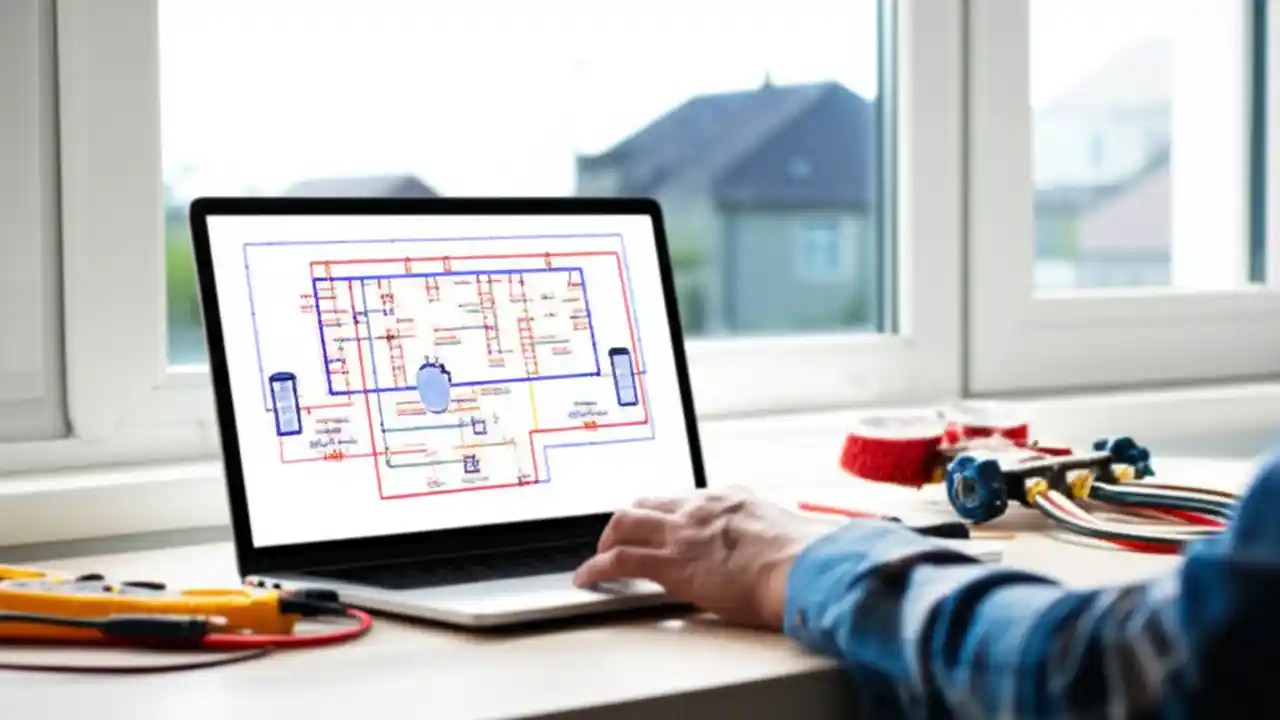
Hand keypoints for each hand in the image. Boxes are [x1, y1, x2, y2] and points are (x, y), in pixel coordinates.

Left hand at [572, 488, 835, 628]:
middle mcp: (700, 508)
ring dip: (609, 538)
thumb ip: (766, 537)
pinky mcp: (670, 563)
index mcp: (729, 499)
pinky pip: (620, 560)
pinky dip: (597, 568)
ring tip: (600, 555)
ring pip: (626, 523)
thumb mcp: (782, 533)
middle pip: (648, 502)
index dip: (667, 512)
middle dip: (630, 518)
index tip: (663, 521)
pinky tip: (587, 578)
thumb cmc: (804, 558)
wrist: (803, 567)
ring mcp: (682, 533)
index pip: (685, 499)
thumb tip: (777, 552)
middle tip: (620, 534)